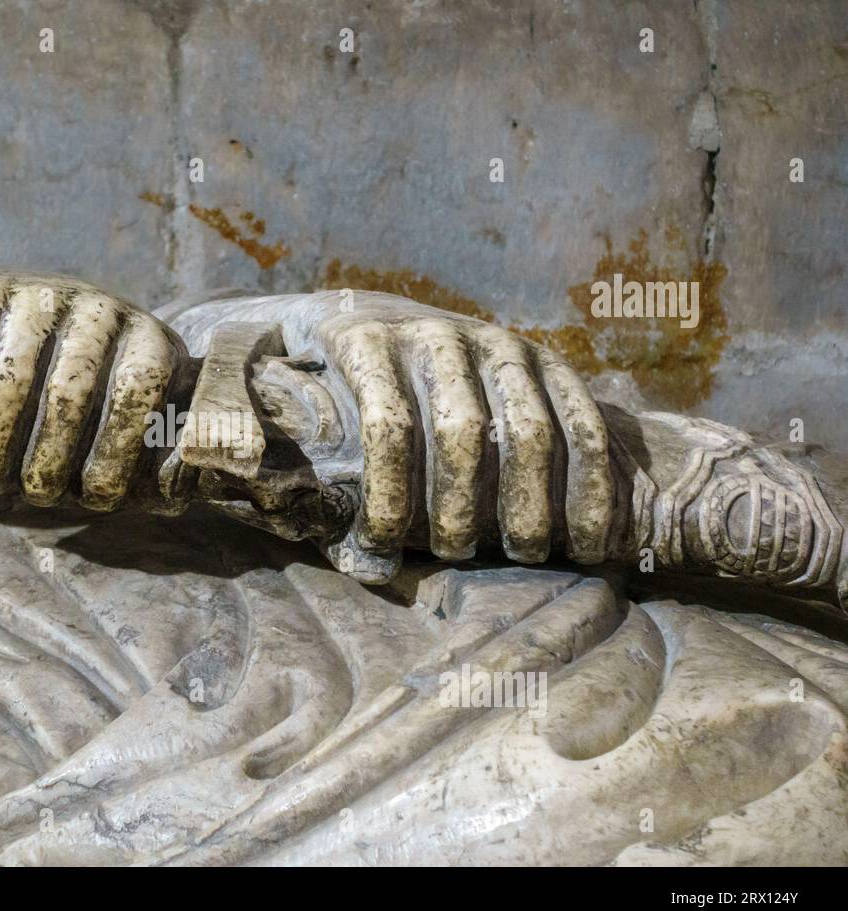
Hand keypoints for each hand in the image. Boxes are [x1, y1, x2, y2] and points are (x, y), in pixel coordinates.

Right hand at [0, 272, 185, 510]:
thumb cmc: (70, 407)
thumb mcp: (119, 429)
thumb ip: (151, 465)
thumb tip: (179, 488)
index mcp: (146, 339)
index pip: (141, 385)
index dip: (119, 448)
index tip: (94, 496)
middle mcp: (96, 308)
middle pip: (70, 393)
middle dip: (50, 462)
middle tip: (36, 496)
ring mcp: (37, 293)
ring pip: (10, 383)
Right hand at [302, 299, 613, 570]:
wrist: (330, 323)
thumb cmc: (419, 395)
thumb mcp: (484, 407)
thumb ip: (530, 455)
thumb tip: (608, 530)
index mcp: (532, 363)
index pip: (584, 430)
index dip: (593, 496)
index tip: (587, 552)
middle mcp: (488, 343)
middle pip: (528, 436)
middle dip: (529, 510)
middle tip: (516, 557)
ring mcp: (428, 337)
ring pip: (461, 433)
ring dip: (458, 506)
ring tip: (449, 552)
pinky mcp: (368, 341)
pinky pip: (388, 426)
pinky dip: (389, 490)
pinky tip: (382, 533)